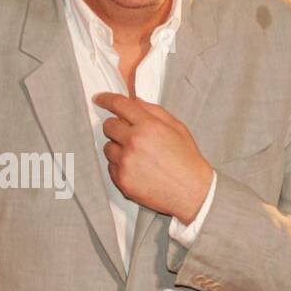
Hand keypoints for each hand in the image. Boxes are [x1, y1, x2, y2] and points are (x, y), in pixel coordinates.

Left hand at [91, 93, 212, 223]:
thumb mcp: (176, 127)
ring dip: (118, 148)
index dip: (106, 99)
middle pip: (108, 126)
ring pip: (107, 147)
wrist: (191, 191)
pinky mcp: (122, 180)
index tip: (99, 99)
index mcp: (148, 125)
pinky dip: (120, 166)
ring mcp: (126, 162)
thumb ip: (153, 111)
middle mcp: (134, 142)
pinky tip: (138, 169)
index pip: (119, 105)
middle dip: (116, 127)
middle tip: (130, 135)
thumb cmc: (186, 159)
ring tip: (139, 156)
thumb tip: (133, 101)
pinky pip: (111, 166)